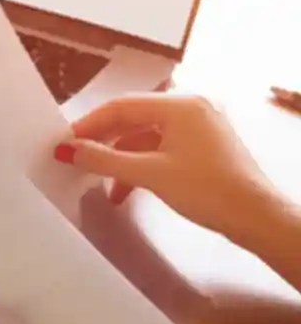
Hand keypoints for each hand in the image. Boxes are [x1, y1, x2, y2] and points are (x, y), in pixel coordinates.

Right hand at [54, 94, 284, 245]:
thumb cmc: (207, 190)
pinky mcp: (203, 147)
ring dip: (120, 158)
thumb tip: (67, 151)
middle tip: (76, 159)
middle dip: (103, 141)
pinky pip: (161, 148)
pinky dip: (141, 165)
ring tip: (99, 181)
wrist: (256, 218)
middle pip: (133, 119)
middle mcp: (191, 108)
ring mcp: (199, 127)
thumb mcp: (149, 174)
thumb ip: (105, 160)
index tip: (65, 144)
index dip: (89, 125)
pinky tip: (125, 189)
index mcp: (181, 105)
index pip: (122, 106)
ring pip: (146, 136)